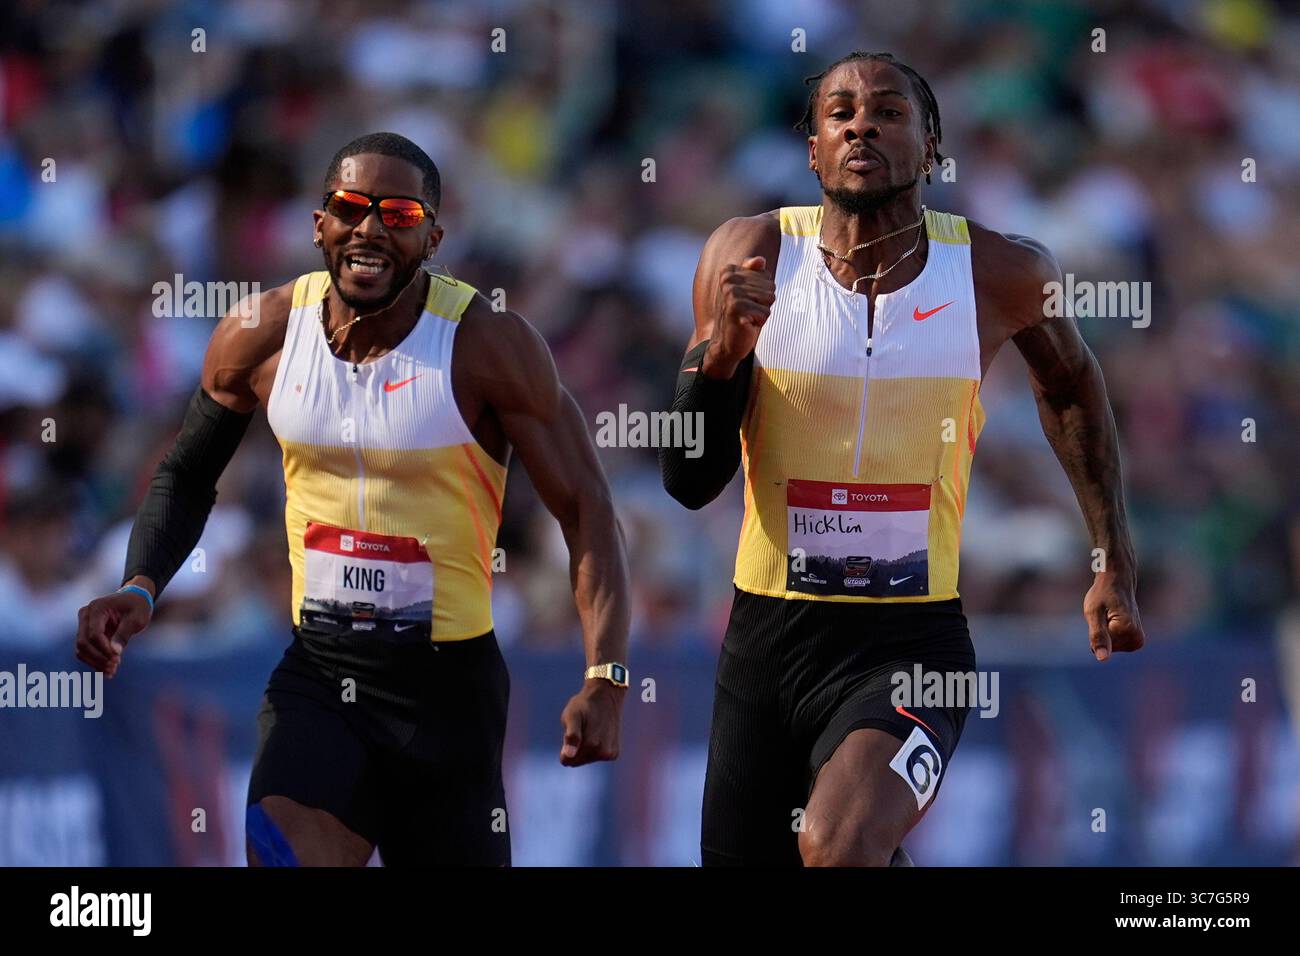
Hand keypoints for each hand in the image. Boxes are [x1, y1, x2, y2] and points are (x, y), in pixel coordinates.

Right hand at [75, 587, 153, 677]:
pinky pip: (85, 649)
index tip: (118, 659)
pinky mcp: (86, 631)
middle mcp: (86, 614)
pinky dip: (94, 660)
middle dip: (98, 658)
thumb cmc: (138, 607)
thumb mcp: (137, 619)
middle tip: (114, 667)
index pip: (94, 634)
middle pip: (83, 642)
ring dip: (94, 662)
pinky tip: (107, 670)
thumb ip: (124, 634)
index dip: (104, 650)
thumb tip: (115, 653)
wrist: (135, 599)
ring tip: (111, 671)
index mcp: (97, 608)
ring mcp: (84, 623)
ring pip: (81, 648)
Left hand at [558, 679, 624, 766]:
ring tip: (590, 728)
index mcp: (590, 745)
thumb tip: (568, 756)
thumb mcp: (572, 715)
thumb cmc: (584, 704)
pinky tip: (598, 732)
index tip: (572, 730)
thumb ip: (570, 736)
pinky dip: (595, 748)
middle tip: (581, 728)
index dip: (566, 745)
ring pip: (586, 759)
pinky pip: (596, 757)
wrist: (606, 695)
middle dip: (575, 747)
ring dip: (585, 747)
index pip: (567, 761)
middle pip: (577, 761)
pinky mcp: (614, 753)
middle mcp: (602, 752)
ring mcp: (610, 754)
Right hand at [704, 256, 773, 378]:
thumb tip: (760, 259)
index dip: (762, 292)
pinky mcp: (736, 308)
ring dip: (762, 312)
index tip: (748, 301)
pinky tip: (747, 324)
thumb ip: (753, 272)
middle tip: (748, 311)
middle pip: (770, 286)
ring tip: (748, 317)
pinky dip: (760, 322)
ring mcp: (731, 293)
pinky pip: (766, 313)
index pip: (766, 276)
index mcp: (729, 272)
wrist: (726, 342)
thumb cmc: (740, 315)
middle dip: (764, 303)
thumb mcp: (748, 291)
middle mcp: (728, 280)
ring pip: (770, 299)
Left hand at [1084, 571, 1143, 661]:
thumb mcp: (1093, 612)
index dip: (1096, 629)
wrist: (1118, 582)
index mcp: (1128, 630)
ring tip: (1110, 615)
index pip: (1101, 645)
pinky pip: (1114, 645)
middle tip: (1106, 613)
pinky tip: (1114, 620)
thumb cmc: (1103, 594)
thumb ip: (1097, 636)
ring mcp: (1138, 640)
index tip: (1104, 612)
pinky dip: (1110, 634)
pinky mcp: (1136, 641)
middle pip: (1107, 648)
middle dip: (1101, 631)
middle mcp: (1137, 638)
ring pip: (1111, 647)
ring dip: (1105, 632)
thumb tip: (1102, 659)